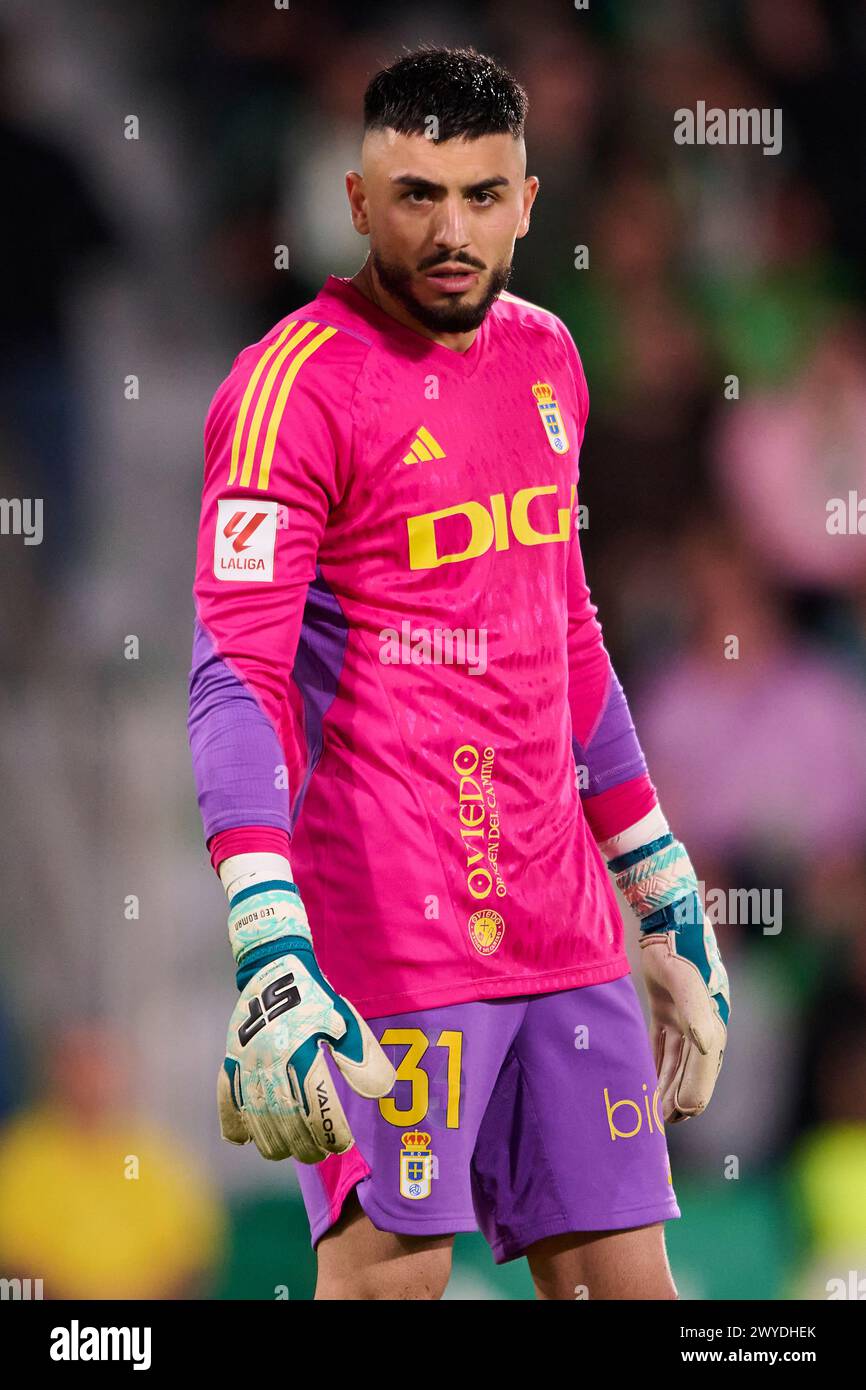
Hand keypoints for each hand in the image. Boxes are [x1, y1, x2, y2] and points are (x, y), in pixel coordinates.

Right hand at [217, 883, 394, 1161]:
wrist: (274, 967)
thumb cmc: (315, 997)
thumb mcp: (345, 1021)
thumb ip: (362, 1057)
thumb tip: (381, 1092)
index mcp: (301, 1051)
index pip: (317, 1108)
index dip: (331, 1133)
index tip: (343, 1144)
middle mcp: (270, 1062)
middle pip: (287, 1122)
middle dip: (306, 1146)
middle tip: (321, 1153)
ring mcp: (245, 1064)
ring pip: (257, 1120)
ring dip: (276, 1143)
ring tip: (293, 1150)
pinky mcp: (230, 1061)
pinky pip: (226, 1101)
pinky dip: (234, 1125)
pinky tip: (247, 1140)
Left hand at [607, 831, 729, 1123]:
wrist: (667, 913)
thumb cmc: (676, 944)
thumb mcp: (683, 978)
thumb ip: (696, 1012)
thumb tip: (708, 1047)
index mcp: (712, 1021)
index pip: (704, 1069)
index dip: (691, 1094)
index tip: (675, 1116)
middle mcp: (704, 1023)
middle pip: (693, 1072)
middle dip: (678, 1099)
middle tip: (656, 1125)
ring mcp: (687, 1018)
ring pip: (678, 1064)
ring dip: (667, 1089)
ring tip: (650, 1114)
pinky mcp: (670, 1011)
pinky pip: (666, 1049)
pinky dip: (659, 1069)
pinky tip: (646, 1084)